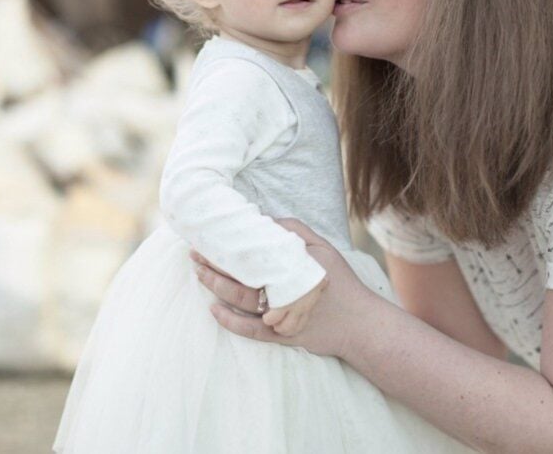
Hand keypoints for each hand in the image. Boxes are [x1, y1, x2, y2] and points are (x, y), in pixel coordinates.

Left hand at [190, 217, 377, 357]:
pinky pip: (249, 330)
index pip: (251, 252)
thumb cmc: (341, 283)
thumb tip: (268, 218)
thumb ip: (297, 231)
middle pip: (240, 274)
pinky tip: (213, 310)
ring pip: (240, 299)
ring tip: (198, 273)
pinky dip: (229, 321)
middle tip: (193, 252)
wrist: (359, 324)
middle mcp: (282, 289)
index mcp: (290, 265)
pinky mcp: (279, 334)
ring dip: (216, 286)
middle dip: (214, 263)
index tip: (210, 235)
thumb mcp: (324, 249)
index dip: (229, 245)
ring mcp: (279, 313)